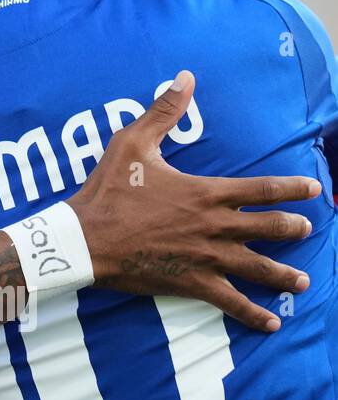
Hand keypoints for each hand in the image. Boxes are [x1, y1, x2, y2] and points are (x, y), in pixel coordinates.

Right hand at [67, 70, 317, 330]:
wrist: (86, 238)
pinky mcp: (192, 283)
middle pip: (269, 228)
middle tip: (307, 230)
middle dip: (293, 229)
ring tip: (302, 281)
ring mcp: (206, 258)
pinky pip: (231, 302)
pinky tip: (272, 322)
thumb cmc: (108, 191)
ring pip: (259, 268)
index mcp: (206, 193)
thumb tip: (185, 77)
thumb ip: (163, 112)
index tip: (313, 190)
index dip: (292, 189)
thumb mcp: (132, 143)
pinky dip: (253, 314)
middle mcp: (214, 226)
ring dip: (285, 275)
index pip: (262, 190)